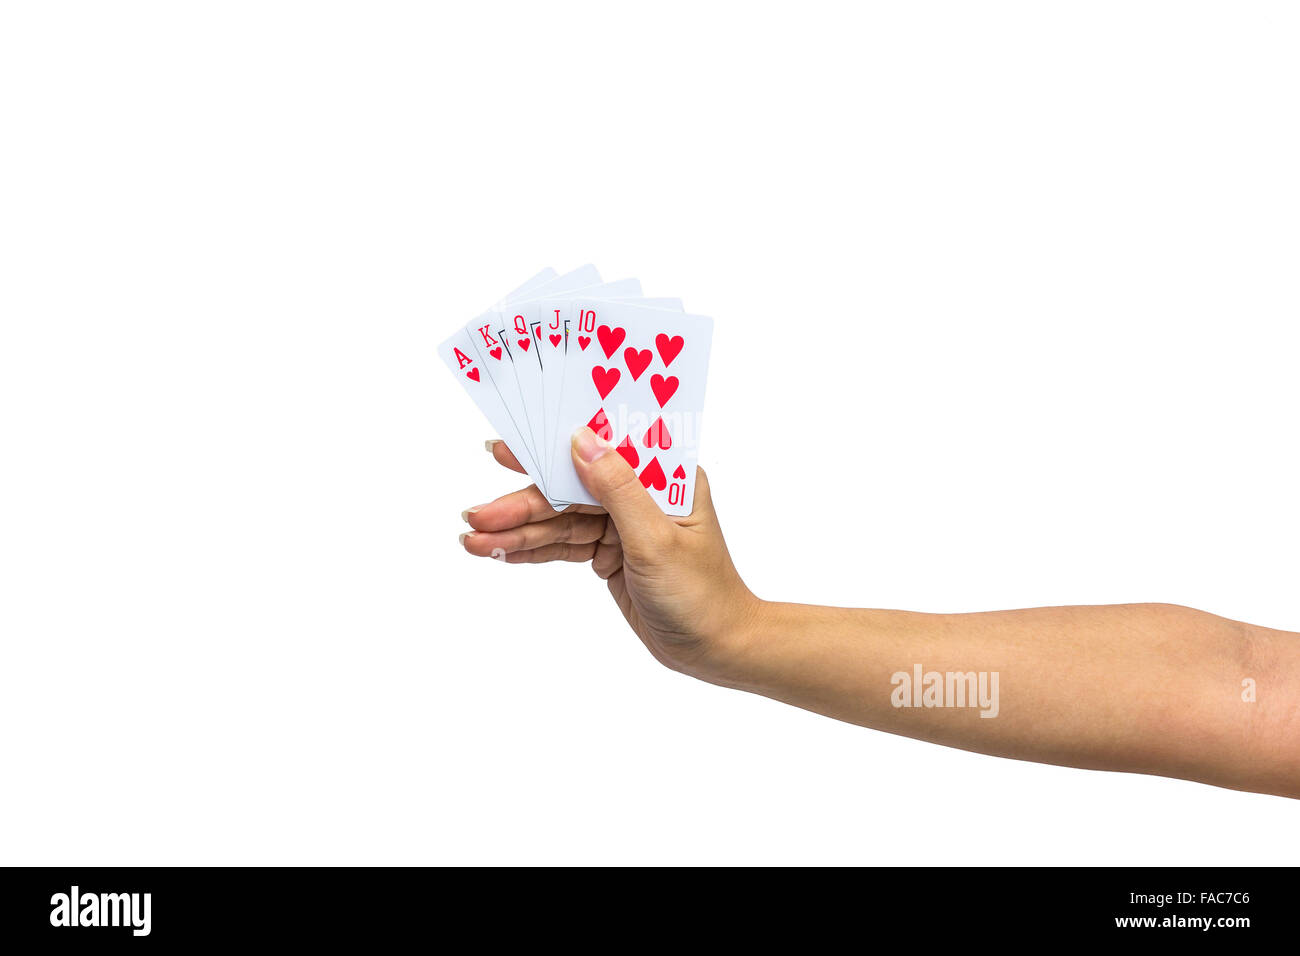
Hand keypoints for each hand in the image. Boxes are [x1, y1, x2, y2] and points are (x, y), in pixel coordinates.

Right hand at [460, 428, 759, 683]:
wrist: (717, 650)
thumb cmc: (702, 595)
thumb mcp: (657, 540)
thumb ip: (618, 489)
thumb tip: (583, 438)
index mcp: (664, 476)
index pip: (599, 450)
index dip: (550, 447)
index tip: (505, 448)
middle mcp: (641, 493)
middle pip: (570, 489)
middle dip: (521, 503)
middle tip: (475, 514)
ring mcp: (622, 524)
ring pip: (560, 520)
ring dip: (516, 530)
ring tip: (471, 540)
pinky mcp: (609, 553)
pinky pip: (564, 545)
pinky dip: (531, 549)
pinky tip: (496, 551)